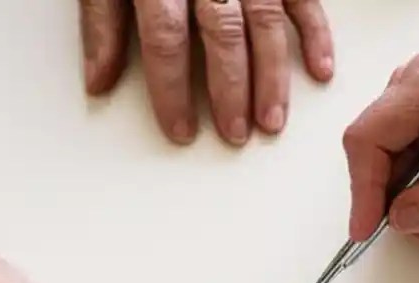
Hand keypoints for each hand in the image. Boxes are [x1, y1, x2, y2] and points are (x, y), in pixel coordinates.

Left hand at [79, 0, 333, 144]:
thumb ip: (102, 21)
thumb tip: (98, 80)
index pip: (165, 38)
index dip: (172, 88)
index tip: (180, 129)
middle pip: (222, 34)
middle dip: (230, 90)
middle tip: (234, 133)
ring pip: (266, 24)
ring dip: (272, 77)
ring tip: (271, 122)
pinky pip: (304, 0)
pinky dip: (316, 35)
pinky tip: (320, 71)